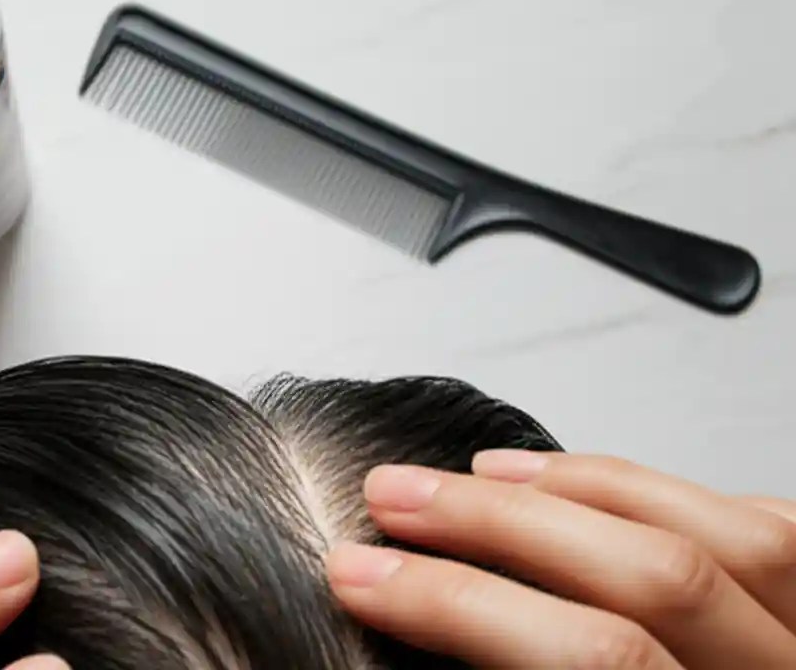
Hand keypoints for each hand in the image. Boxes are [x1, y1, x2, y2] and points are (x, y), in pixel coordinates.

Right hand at [326, 452, 795, 668]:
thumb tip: (428, 649)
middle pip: (652, 577)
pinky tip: (592, 484)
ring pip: (723, 534)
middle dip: (501, 522)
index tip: (366, 576)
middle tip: (399, 497)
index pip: (593, 663)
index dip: (462, 604)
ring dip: (580, 487)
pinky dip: (670, 492)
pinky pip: (772, 527)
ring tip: (482, 472)